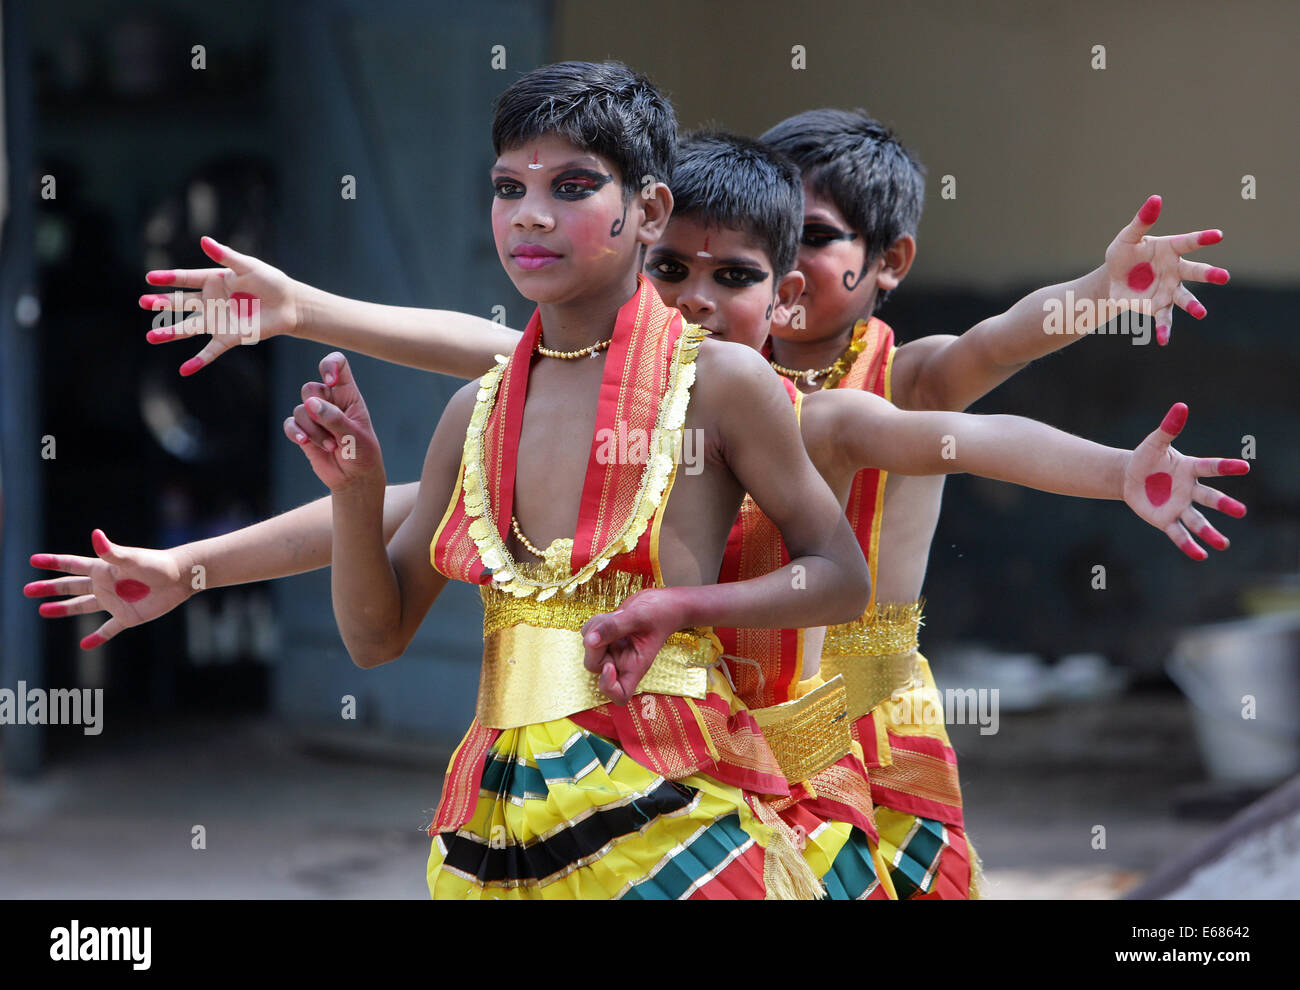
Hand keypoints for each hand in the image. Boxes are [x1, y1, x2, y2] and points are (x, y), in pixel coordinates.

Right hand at [25, 530, 193, 648]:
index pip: (72, 565)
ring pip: (82, 606)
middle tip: (27, 590)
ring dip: (64, 609)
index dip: (52, 562)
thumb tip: (95, 534)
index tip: (32, 560)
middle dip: (49, 588)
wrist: (182, 578)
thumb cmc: (158, 564)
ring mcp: (115, 602)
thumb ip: (112, 551)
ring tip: (43, 610)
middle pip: (70, 586)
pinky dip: (98, 637)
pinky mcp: (128, 617)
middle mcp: (105, 585)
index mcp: (102, 570)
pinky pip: (109, 629)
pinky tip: (85, 644)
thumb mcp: (132, 558)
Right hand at [141, 236, 299, 375]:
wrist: (290, 305)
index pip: (186, 279)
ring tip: (151, 336)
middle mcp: (211, 301)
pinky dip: (199, 361)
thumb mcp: (248, 266)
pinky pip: (212, 350)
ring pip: (190, 327)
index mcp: (213, 281)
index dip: (169, 278)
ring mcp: (218, 320)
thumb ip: (226, 256)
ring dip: (170, 333)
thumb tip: (204, 240)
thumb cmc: (270, 281)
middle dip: (162, 303)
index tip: (150, 278)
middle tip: (143, 302)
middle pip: (182, 303)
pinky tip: (185, 370)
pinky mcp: (230, 337)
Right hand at [285, 352, 384, 492]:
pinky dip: (296, 432)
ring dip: (313, 430)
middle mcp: (330, 401)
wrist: (354, 479)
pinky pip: (290, 424)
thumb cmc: (362, 454)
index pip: (338, 365)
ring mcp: (315, 416)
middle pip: (309, 388)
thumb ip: (335, 418)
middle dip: (317, 410)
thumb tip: (310, 404)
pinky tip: (304, 442)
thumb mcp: (355, 436)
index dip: (330, 365)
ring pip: (300, 409)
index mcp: (348, 395)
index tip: (330, 381)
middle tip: (335, 432)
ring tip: (331, 446)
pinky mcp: (303, 431)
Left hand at [580, 588, 684, 703]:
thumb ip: (614, 627)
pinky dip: (595, 623)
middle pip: (594, 666)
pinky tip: (613, 615)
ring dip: (596, 629)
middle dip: (595, 645)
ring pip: (588, 647)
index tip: (609, 665)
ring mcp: (613, 649)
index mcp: (636, 665)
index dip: (608, 686)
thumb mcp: (639, 616)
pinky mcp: (606, 637)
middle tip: (610, 625)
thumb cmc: (662, 612)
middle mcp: (622, 661)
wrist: (666, 602)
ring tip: (617, 616)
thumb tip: (590, 640)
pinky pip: (588, 633)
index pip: (620, 695)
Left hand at [1103, 195, 1228, 346]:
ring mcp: (1168, 290)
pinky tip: (1163, 340)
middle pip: (1195, 271)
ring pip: (1184, 298)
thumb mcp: (1127, 238)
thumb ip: (1142, 221)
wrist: (1110, 281)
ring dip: (1193, 305)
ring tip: (1201, 313)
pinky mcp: (1157, 307)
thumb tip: (1156, 198)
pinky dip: (1164, 329)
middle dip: (1209, 274)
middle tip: (1224, 277)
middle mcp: (1175, 270)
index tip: (1218, 235)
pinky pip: (1163, 319)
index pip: (1189, 242)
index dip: (1203, 238)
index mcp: (1170, 249)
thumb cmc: (1123, 256)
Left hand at [1122, 403, 1248, 559]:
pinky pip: (1178, 533)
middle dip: (1223, 504)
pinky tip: (1200, 556)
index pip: (1210, 467)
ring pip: (1197, 520)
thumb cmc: (1146, 457)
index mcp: (1189, 469)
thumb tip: (1181, 406)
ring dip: (1210, 532)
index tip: (1245, 467)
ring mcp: (1179, 506)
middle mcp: (1189, 490)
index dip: (1226, 467)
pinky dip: (1188, 545)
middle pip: (1209, 498)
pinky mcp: (1165, 520)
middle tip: (1240, 511)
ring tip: (1223, 544)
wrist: (1128, 477)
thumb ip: (1169, 428)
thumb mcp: (1154, 442)